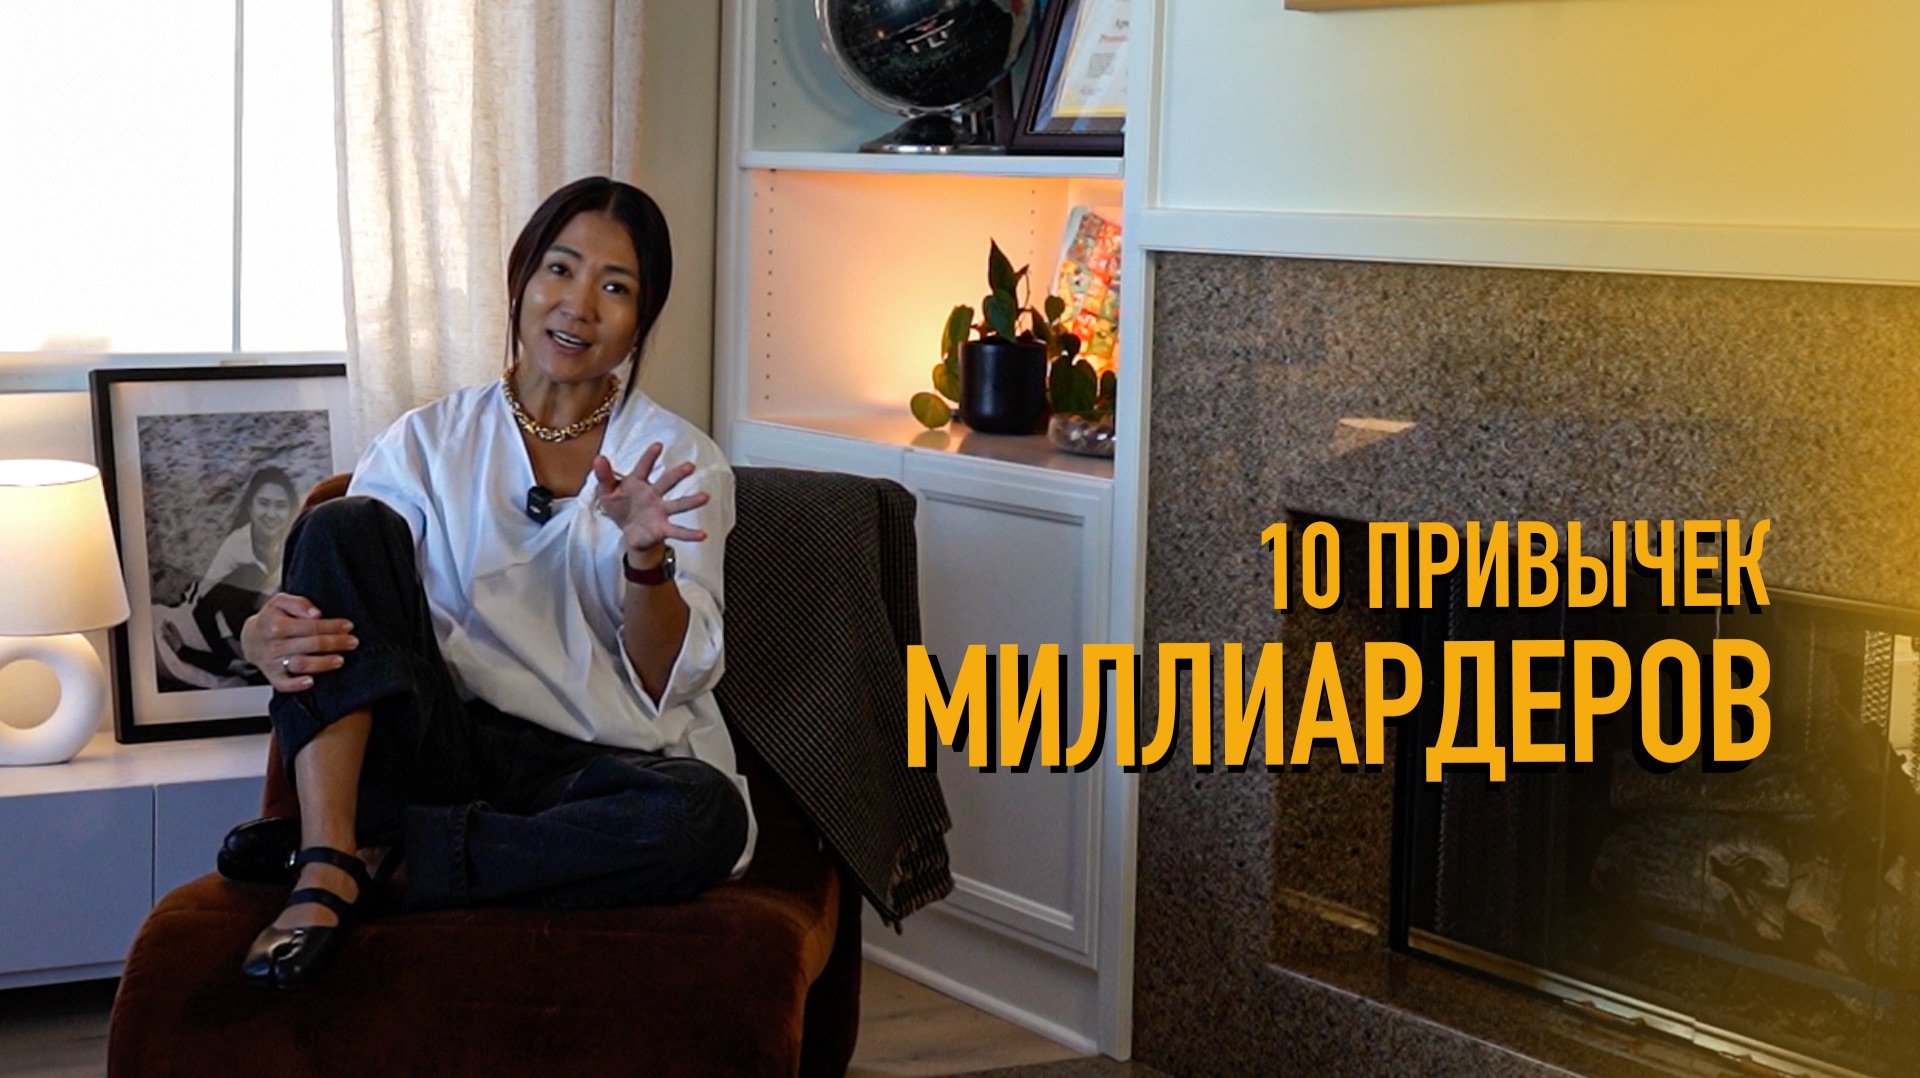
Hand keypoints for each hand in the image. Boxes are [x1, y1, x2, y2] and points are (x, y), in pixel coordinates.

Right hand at [240, 592, 357, 691]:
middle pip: (310, 645)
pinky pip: (283, 684)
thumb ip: (299, 603)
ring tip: (340, 660)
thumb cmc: (271, 618)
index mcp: (276, 625)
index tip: (348, 626)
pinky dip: (297, 685)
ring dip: (323, 663)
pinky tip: (312, 681)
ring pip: (300, 664)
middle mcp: (274, 645)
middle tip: (352, 642)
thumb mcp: (280, 602)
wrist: (251, 639)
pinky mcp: (272, 676)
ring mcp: (273, 662)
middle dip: (335, 643)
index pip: (310, 626)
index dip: (332, 626)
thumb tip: (316, 613)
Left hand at [591, 444, 710, 556]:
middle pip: (666, 483)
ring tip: (705, 497)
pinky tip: (702, 535)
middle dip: (677, 475)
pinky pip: (677, 530)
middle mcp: (653, 495)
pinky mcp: (663, 528)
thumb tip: (598, 457)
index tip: (658, 445)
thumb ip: (603, 476)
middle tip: (690, 466)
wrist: (629, 533)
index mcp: (638, 483)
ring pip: (677, 504)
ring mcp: (660, 511)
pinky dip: (690, 534)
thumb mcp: (606, 493)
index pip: (643, 467)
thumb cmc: (620, 507)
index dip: (649, 457)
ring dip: (691, 501)